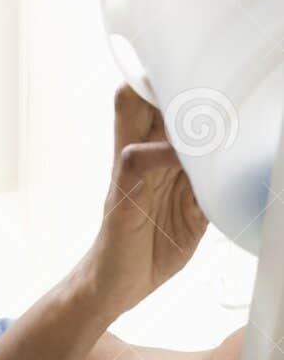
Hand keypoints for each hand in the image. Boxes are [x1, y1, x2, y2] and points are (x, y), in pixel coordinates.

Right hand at [80, 85, 208, 320]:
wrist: (116, 288)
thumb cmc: (150, 248)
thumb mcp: (193, 213)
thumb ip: (210, 185)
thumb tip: (244, 165)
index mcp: (158, 154)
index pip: (165, 101)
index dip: (185, 81)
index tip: (217, 71)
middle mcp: (140, 153)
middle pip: (146, 91)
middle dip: (174, 76)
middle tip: (207, 74)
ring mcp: (127, 172)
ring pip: (133, 109)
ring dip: (165, 102)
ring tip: (198, 103)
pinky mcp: (120, 195)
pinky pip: (135, 159)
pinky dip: (162, 154)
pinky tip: (183, 159)